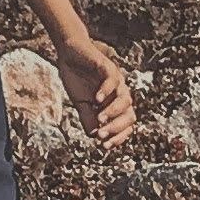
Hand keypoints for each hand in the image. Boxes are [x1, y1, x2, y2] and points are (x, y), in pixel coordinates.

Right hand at [59, 34, 137, 148]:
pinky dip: (106, 91)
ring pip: (126, 100)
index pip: (126, 124)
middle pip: (130, 115)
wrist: (69, 53)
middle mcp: (120, 93)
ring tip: (99, 119)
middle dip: (117, 128)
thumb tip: (94, 136)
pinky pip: (113, 81)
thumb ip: (88, 118)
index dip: (119, 136)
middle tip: (102, 136)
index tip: (105, 146)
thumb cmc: (76, 77)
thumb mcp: (80, 103)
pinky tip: (95, 99)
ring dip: (113, 112)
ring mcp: (116, 80)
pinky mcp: (108, 67)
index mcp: (115, 103)